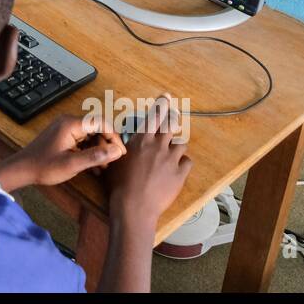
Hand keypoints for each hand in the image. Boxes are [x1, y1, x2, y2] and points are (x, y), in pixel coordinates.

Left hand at [0, 114, 124, 190]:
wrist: (23, 169)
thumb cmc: (44, 167)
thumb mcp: (72, 164)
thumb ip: (96, 156)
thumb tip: (117, 151)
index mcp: (71, 124)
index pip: (100, 122)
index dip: (114, 136)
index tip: (120, 152)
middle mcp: (68, 122)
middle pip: (96, 128)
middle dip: (106, 144)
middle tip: (112, 162)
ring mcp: (65, 128)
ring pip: (90, 135)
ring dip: (98, 149)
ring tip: (103, 167)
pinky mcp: (63, 136)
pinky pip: (82, 139)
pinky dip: (89, 150)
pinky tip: (93, 166)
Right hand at [104, 95, 191, 228]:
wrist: (134, 206)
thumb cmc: (119, 185)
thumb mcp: (115, 161)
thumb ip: (122, 149)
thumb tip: (124, 144)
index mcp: (141, 141)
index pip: (153, 117)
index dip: (160, 105)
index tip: (166, 97)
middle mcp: (157, 146)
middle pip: (170, 125)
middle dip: (173, 116)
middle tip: (174, 112)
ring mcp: (170, 160)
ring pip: (181, 143)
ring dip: (177, 144)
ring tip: (173, 148)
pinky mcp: (180, 174)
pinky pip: (187, 162)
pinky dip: (183, 163)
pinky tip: (178, 166)